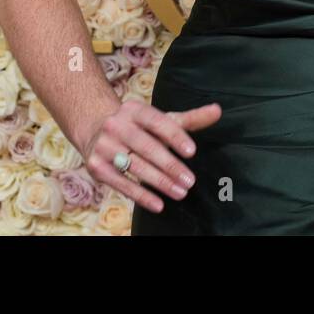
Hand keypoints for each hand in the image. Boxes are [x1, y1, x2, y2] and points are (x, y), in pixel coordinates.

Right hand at [81, 98, 221, 213]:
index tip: (192, 152)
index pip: (158, 122)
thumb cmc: (139, 126)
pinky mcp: (97, 166)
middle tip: (190, 181)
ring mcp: (104, 146)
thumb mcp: (161, 119)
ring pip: (135, 167)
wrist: (95, 129)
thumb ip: (190, 119)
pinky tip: (158, 204)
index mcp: (135, 109)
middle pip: (147, 147)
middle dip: (170, 166)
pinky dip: (141, 195)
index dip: (175, 137)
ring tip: (181, 193)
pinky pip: (121, 183)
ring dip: (160, 182)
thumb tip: (217, 111)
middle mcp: (116, 125)